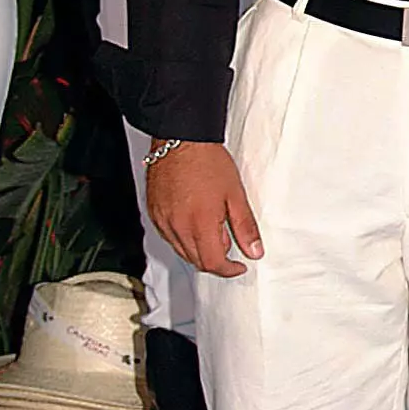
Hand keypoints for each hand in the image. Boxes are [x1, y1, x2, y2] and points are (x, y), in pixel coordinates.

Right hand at [146, 142, 262, 278]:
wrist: (180, 139)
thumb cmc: (207, 161)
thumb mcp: (235, 195)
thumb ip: (245, 227)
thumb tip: (255, 251)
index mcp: (199, 224)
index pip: (212, 263)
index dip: (228, 270)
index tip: (239, 266)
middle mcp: (176, 226)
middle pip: (196, 261)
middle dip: (215, 260)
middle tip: (230, 244)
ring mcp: (162, 220)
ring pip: (181, 251)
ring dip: (198, 250)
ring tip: (213, 229)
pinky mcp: (153, 212)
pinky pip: (169, 236)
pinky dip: (183, 238)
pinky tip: (194, 223)